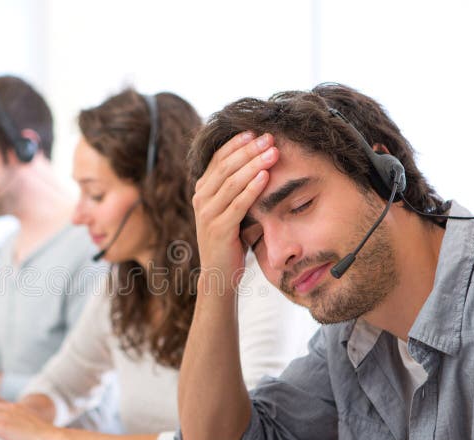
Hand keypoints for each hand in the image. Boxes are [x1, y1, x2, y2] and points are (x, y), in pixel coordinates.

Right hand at [191, 132, 276, 289]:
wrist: (220, 274)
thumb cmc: (230, 240)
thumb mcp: (231, 209)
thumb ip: (237, 189)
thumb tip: (261, 161)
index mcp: (202, 191)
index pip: (218, 159)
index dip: (236, 144)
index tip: (256, 131)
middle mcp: (200, 199)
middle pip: (225, 166)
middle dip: (249, 150)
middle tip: (269, 137)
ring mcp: (207, 214)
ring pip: (231, 182)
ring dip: (253, 164)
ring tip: (273, 152)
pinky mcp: (218, 229)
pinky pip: (237, 204)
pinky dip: (252, 188)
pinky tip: (266, 176)